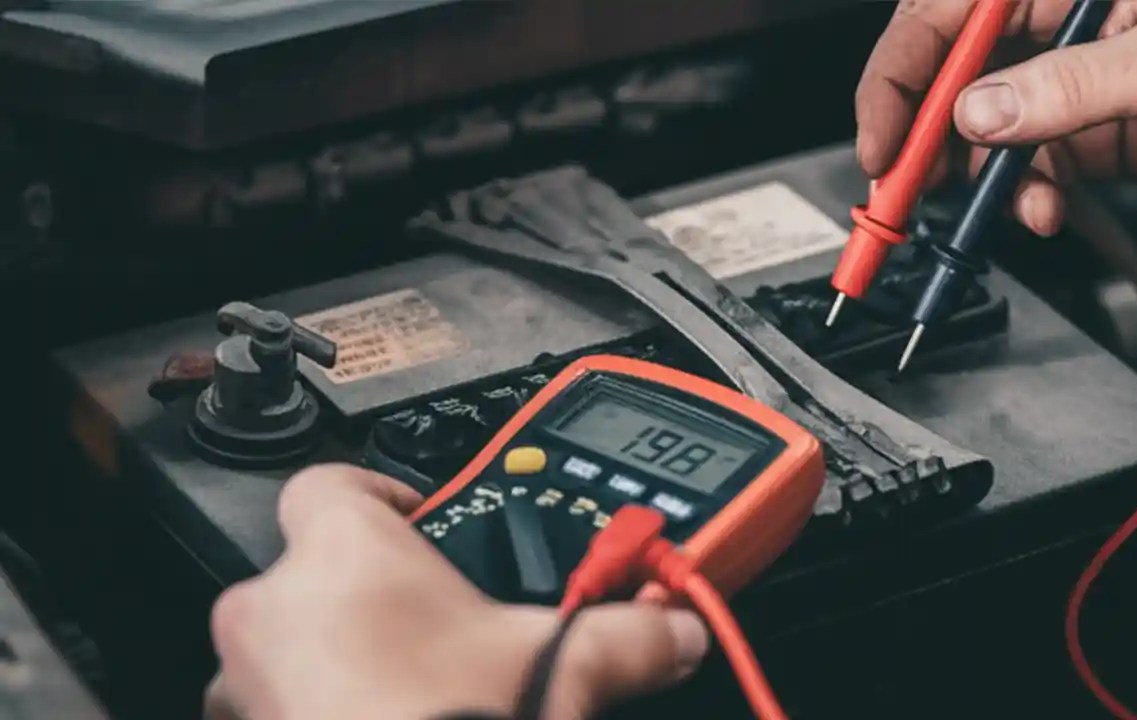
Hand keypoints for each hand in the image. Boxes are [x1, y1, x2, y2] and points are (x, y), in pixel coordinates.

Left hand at [203, 464, 707, 719]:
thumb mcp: (560, 670)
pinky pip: (274, 709)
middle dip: (374, 596)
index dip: (382, 497)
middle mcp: (275, 606)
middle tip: (436, 629)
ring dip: (337, 660)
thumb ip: (625, 635)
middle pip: (317, 569)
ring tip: (409, 693)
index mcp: (345, 552)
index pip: (336, 481)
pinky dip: (317, 713)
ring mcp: (246, 682)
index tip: (422, 523)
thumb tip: (673, 630)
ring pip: (288, 645)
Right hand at [855, 0, 1136, 236]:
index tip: (884, 137)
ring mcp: (1069, 77)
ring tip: (997, 204)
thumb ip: (1065, 88)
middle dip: (927, 135)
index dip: (901, 73)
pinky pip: (1026, 164)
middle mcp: (1058, 20)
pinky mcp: (1087, 127)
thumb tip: (977, 116)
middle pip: (953, 72)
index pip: (946, 12)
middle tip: (908, 186)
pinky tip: (1040, 210)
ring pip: (984, 128)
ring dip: (979, 177)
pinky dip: (1022, 195)